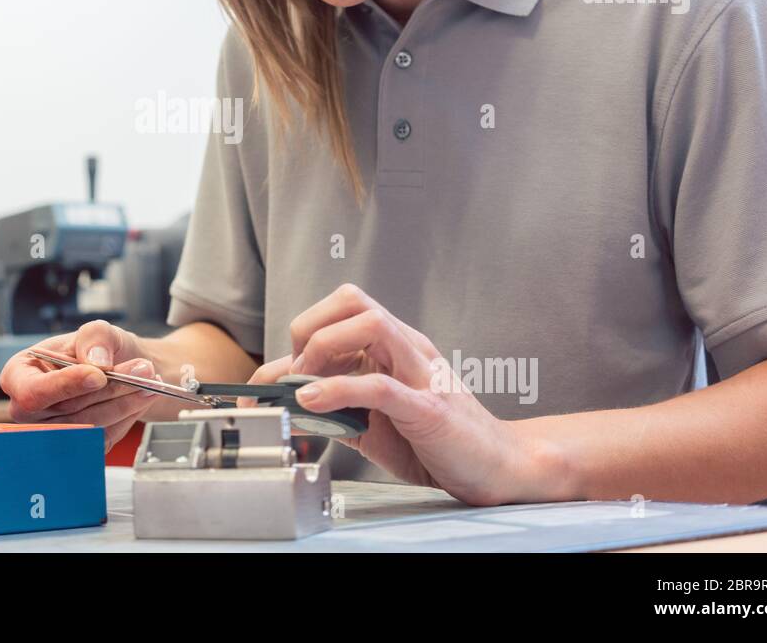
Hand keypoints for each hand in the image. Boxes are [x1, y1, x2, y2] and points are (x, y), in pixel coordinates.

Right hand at [0, 320, 161, 451]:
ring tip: (147, 380)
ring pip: (88, 427)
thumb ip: (95, 338)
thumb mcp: (97, 331)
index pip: (32, 391)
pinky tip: (139, 398)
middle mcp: (28, 409)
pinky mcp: (76, 446)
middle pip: (67, 410)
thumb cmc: (99, 350)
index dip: (65, 385)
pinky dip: (126, 418)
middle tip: (142, 370)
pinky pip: (101, 440)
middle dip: (110, 389)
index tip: (99, 375)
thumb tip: (97, 361)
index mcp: (19, 374)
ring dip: (124, 403)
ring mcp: (51, 432)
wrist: (121, 369)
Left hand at [250, 284, 546, 505]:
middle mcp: (407, 347)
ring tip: (305, 389)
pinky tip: (313, 402)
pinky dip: (339, 389)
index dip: (294, 339)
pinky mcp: (430, 407)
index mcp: (392, 345)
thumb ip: (331, 408)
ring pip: (369, 324)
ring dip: (323, 351)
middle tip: (294, 377)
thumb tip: (282, 405)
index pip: (337, 312)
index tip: (268, 382)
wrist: (498, 466)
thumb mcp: (369, 421)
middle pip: (351, 300)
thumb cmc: (435, 441)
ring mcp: (421, 373)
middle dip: (308, 331)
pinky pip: (381, 383)